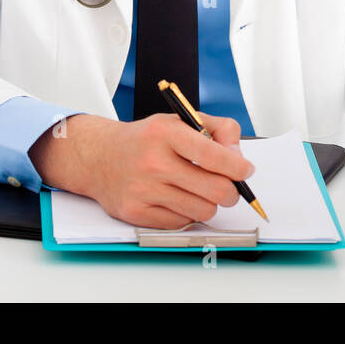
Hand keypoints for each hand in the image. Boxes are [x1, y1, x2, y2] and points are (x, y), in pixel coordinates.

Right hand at [31, 112, 254, 228]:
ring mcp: (142, 190)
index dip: (238, 167)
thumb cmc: (146, 139)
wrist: (99, 157)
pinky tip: (177, 199)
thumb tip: (240, 159)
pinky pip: (181, 223)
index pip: (213, 155)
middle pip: (215, 190)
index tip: (245, 171)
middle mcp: (152, 161)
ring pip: (203, 211)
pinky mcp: (135, 213)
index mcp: (165, 132)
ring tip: (199, 191)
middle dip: (231, 191)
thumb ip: (218, 130)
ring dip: (209, 204)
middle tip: (229, 188)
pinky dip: (186, 214)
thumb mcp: (180, 120)